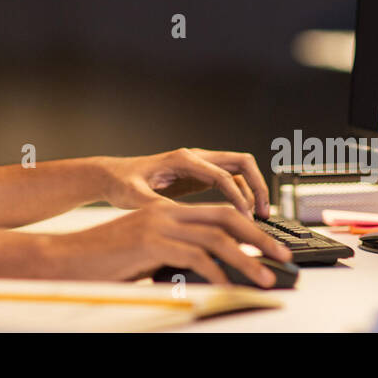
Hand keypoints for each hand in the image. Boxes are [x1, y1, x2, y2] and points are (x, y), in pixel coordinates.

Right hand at [52, 202, 291, 285]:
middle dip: (260, 238)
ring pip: (217, 238)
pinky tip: (228, 289)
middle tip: (282, 258)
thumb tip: (211, 274)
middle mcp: (165, 213)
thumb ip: (175, 257)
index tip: (269, 247)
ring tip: (265, 279)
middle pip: (227, 217)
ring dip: (247, 260)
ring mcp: (158, 226)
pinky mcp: (150, 243)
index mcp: (165, 211)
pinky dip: (217, 274)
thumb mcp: (146, 256)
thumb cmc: (102, 263)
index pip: (219, 212)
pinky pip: (196, 257)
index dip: (249, 228)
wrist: (63, 261)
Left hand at [97, 148, 270, 218]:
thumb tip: (180, 219)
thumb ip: (157, 206)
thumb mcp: (135, 197)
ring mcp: (199, 165)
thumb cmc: (122, 183)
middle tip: (264, 213)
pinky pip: (229, 180)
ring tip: (257, 217)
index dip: (238, 198)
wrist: (113, 176)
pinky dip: (240, 195)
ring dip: (252, 190)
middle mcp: (195, 157)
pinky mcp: (199, 175)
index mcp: (183, 159)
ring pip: (239, 170)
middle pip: (241, 162)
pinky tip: (240, 216)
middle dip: (258, 185)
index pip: (223, 175)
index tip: (244, 219)